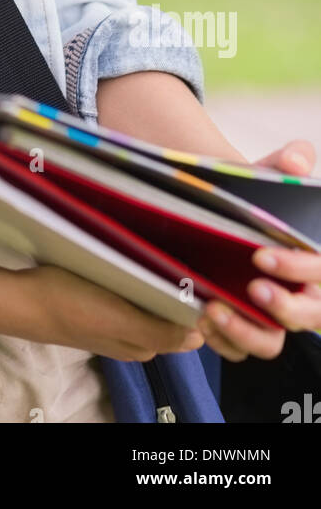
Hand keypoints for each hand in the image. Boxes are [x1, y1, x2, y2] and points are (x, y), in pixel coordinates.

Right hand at [8, 264, 205, 361]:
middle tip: (175, 261)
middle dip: (175, 292)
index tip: (194, 277)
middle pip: (168, 315)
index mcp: (144, 345)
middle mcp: (133, 339)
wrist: (25, 300)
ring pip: (148, 304)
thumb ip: (159, 333)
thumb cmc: (73, 307)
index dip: (191, 305)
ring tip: (156, 258)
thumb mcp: (119, 321)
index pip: (183, 327)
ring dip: (155, 285)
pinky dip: (134, 283)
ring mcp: (114, 323)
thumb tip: (200, 336)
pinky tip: (130, 265)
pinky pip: (129, 296)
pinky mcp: (99, 308)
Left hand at [198, 138, 320, 361]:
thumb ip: (284, 164)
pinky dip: (221, 340)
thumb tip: (297, 158)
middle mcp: (299, 295)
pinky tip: (200, 320)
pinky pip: (238, 349)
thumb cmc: (253, 203)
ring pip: (271, 342)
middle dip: (284, 307)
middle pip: (308, 317)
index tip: (262, 256)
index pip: (319, 271)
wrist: (222, 218)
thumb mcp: (266, 179)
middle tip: (252, 289)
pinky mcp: (244, 329)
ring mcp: (270, 318)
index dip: (296, 266)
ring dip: (245, 332)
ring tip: (214, 311)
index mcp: (312, 262)